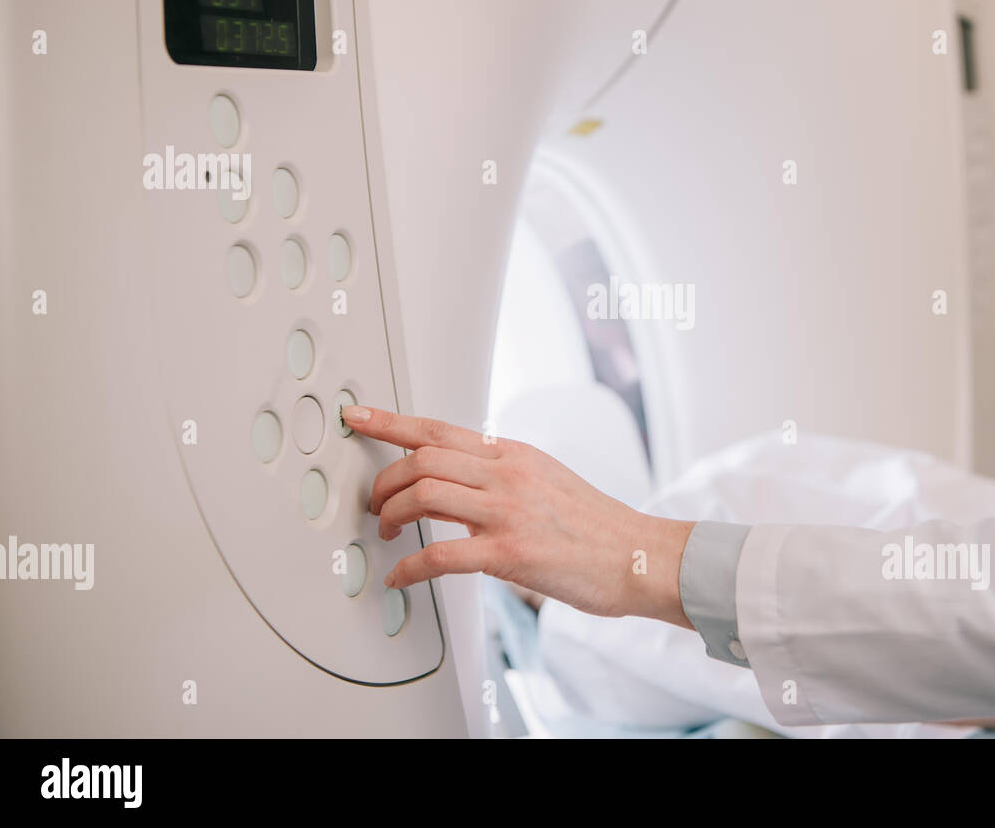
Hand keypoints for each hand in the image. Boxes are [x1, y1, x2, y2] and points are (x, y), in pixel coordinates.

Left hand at [340, 405, 694, 627]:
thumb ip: (498, 476)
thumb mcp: (544, 479)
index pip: (438, 427)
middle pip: (422, 457)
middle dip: (384, 480)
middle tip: (375, 502)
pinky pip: (440, 555)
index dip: (389, 421)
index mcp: (512, 453)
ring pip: (424, 494)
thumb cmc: (594, 525)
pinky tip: (400, 578)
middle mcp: (507, 473)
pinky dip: (408, 568)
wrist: (637, 555)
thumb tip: (451, 484)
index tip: (357, 416)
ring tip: (386, 532)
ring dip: (391, 514)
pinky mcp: (510, 552)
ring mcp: (507, 511)